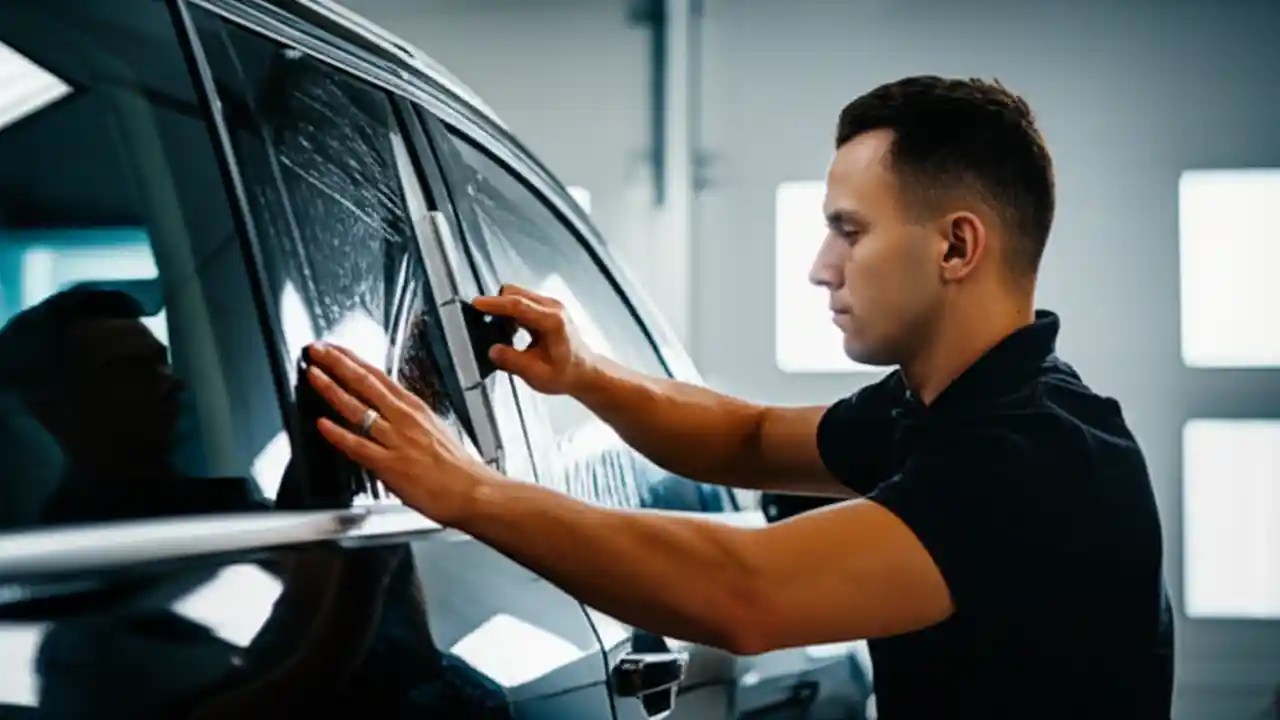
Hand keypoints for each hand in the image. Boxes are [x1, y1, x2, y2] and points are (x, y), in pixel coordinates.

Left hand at [304, 342, 491, 525]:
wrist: (474, 491)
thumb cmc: (458, 468)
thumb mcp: (435, 431)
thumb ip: (410, 422)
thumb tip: (390, 415)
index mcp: (416, 408)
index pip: (379, 376)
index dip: (354, 361)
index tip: (336, 349)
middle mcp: (405, 419)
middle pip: (366, 383)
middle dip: (337, 363)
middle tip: (317, 349)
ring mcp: (397, 440)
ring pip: (358, 408)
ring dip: (332, 389)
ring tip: (314, 375)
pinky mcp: (391, 465)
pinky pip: (359, 446)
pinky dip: (338, 434)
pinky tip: (322, 424)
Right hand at [470, 284, 599, 395]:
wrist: (583, 371)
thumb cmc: (564, 374)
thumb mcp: (536, 374)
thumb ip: (513, 361)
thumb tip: (492, 350)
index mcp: (552, 322)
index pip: (518, 305)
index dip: (495, 304)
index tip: (476, 304)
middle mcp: (552, 307)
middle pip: (515, 293)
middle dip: (497, 306)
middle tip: (488, 326)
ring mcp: (550, 305)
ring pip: (517, 294)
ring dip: (504, 309)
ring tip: (505, 334)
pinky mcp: (546, 307)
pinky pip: (522, 301)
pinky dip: (512, 312)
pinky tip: (513, 331)